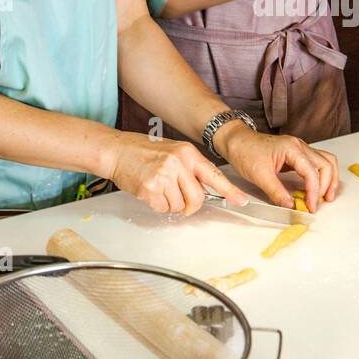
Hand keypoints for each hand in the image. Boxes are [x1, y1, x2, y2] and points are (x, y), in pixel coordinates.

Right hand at [108, 132, 249, 215]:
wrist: (116, 150)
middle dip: (191, 206)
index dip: (229, 191)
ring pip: (179, 206)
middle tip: (181, 202)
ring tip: (159, 189)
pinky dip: (158, 205)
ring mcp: (164, 175)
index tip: (242, 201)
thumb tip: (205, 189)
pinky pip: (163, 208)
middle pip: (197, 198)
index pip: (213, 174)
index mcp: (187, 152)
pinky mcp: (150, 188)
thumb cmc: (143, 152)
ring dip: (171, 204)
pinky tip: (150, 191)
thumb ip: (189, 168)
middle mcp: (178, 163)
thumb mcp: (173, 152)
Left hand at [215, 121, 337, 210]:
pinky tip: (316, 187)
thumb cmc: (245, 152)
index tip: (310, 206)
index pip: (312, 172)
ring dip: (328, 179)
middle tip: (320, 203)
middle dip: (326, 185)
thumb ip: (276, 192)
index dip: (313, 192)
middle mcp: (300, 146)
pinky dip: (320, 176)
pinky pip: (316, 163)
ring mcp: (299, 148)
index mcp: (292, 148)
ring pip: (325, 161)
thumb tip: (291, 205)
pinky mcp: (296, 154)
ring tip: (326, 196)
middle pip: (326, 164)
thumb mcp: (259, 176)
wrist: (236, 141)